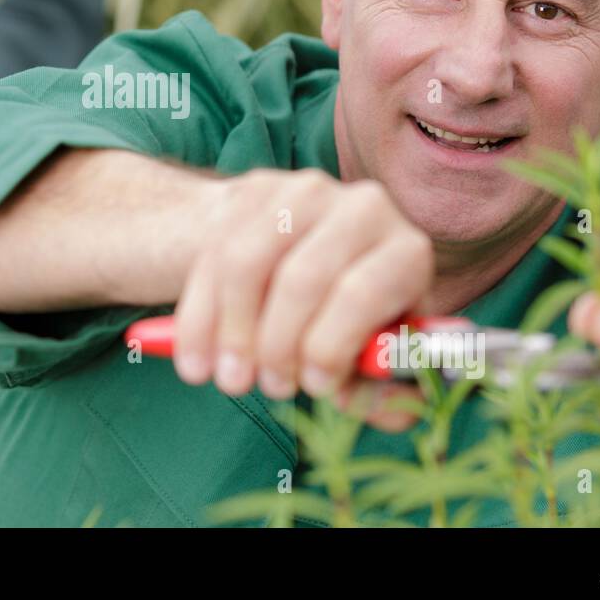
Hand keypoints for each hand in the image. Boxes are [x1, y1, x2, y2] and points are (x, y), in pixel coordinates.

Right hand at [174, 168, 433, 428]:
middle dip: (276, 345)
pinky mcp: (254, 190)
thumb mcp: (375, 351)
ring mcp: (303, 192)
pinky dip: (198, 316)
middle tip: (265, 388)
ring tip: (230, 378)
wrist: (308, 251)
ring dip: (231, 331)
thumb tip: (386, 409)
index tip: (311, 388)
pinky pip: (212, 255)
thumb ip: (381, 387)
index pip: (361, 292)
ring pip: (246, 264)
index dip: (330, 346)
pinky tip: (194, 359)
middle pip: (301, 279)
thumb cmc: (351, 316)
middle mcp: (361, 208)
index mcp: (405, 249)